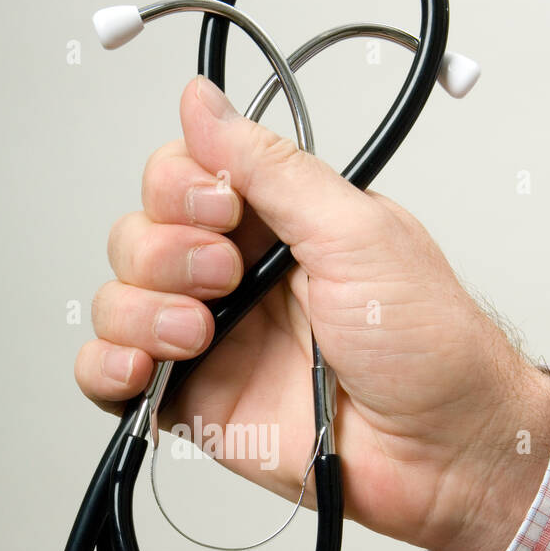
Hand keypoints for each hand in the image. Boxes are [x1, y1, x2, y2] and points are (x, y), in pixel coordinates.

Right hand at [75, 76, 549, 550]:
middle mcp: (233, 277)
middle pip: (137, 234)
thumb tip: (202, 100)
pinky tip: (140, 368)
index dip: (180, 186)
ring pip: (118, 300)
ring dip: (142, 310)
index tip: (222, 209)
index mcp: (274, 225)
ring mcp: (208, 341)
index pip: (179, 176)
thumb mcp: (357, 231)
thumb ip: (271, 167)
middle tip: (225, 278)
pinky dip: (106, 365)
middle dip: (165, 252)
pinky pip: (111, 375)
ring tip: (199, 335)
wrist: (443, 450)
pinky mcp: (192, 401)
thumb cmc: (427, 346)